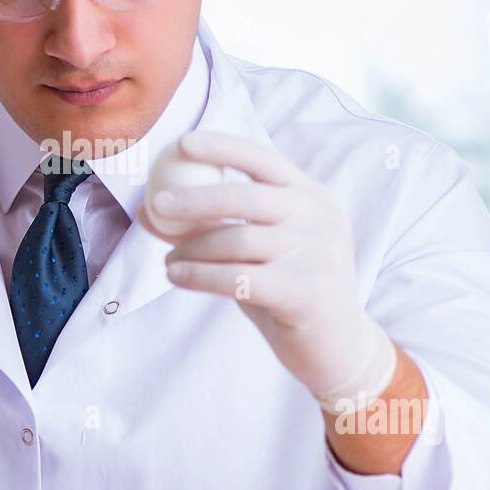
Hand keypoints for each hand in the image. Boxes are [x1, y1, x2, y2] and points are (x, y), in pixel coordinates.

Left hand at [136, 131, 395, 408]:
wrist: (338, 346)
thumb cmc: (288, 290)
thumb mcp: (261, 250)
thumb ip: (216, 226)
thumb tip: (151, 209)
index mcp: (312, 196)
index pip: (264, 160)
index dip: (223, 147)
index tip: (183, 142)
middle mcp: (320, 218)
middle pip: (247, 197)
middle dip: (196, 197)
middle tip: (159, 203)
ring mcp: (318, 253)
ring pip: (237, 240)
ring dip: (192, 249)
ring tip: (170, 261)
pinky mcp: (306, 291)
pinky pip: (238, 278)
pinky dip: (199, 275)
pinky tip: (176, 276)